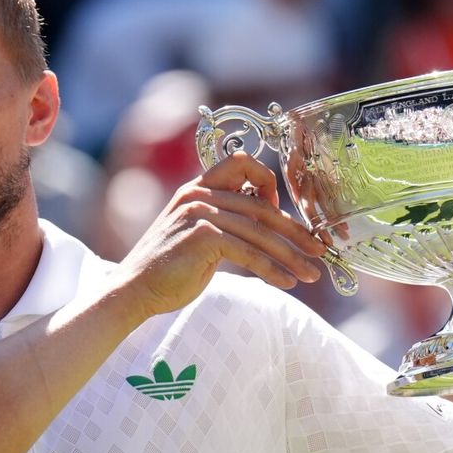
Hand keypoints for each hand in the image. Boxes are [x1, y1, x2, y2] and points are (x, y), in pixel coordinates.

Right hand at [107, 153, 329, 320]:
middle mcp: (199, 195)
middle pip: (262, 206)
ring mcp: (200, 213)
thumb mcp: (198, 236)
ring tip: (310, 275)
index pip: (242, 162)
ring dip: (291, 256)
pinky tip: (287, 283)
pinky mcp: (204, 236)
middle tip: (319, 251)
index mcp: (197, 188)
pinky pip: (250, 252)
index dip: (268, 183)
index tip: (279, 213)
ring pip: (261, 232)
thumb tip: (264, 227)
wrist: (134, 290)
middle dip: (296, 232)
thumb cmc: (166, 270)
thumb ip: (225, 223)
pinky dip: (272, 270)